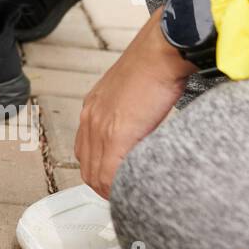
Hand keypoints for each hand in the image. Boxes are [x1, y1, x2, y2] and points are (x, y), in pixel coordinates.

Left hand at [75, 6, 193, 198]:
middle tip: (127, 197)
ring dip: (113, 191)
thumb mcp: (131, 92)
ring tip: (134, 197)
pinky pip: (112, 172)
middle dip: (105, 188)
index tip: (118, 184)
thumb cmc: (154, 66)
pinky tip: (137, 190)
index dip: (100, 174)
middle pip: (87, 168)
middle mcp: (90, 118)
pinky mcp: (116, 132)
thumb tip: (142, 132)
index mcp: (93, 109)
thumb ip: (129, 114)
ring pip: (97, 174)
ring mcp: (100, 126)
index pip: (86, 153)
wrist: (162, 50)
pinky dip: (121, 187)